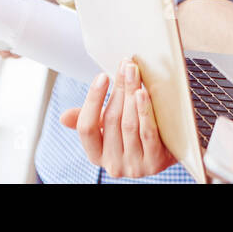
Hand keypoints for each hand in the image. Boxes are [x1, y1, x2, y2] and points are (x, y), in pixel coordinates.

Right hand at [60, 58, 177, 177]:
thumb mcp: (109, 129)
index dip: (92, 100)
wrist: (168, 151)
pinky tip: (143, 93)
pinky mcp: (154, 163)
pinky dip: (144, 111)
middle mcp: (112, 165)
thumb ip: (90, 120)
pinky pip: (147, 133)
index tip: (102, 76)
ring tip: (134, 72)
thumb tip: (64, 117)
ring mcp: (134, 166)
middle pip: (111, 120)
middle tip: (126, 65)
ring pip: (129, 124)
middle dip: (118, 89)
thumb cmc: (133, 135)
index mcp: (96, 155)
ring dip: (131, 94)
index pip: (86, 127)